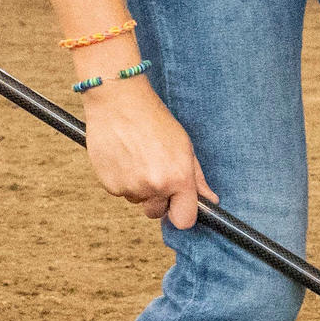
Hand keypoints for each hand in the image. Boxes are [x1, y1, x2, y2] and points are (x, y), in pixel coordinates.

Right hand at [84, 75, 213, 230]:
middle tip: (153, 169)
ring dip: (137, 186)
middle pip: (157, 213)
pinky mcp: (109, 184)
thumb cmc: (153, 119)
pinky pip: (119, 191)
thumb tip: (210, 200)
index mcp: (178, 178)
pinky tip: (122, 156)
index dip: (181, 213)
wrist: (118, 100)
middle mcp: (154, 186)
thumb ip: (196, 178)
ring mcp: (130, 187)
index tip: (178, 205)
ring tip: (135, 156)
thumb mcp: (183, 145)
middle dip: (157, 198)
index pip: (184, 220)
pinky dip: (121, 179)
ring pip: (137, 200)